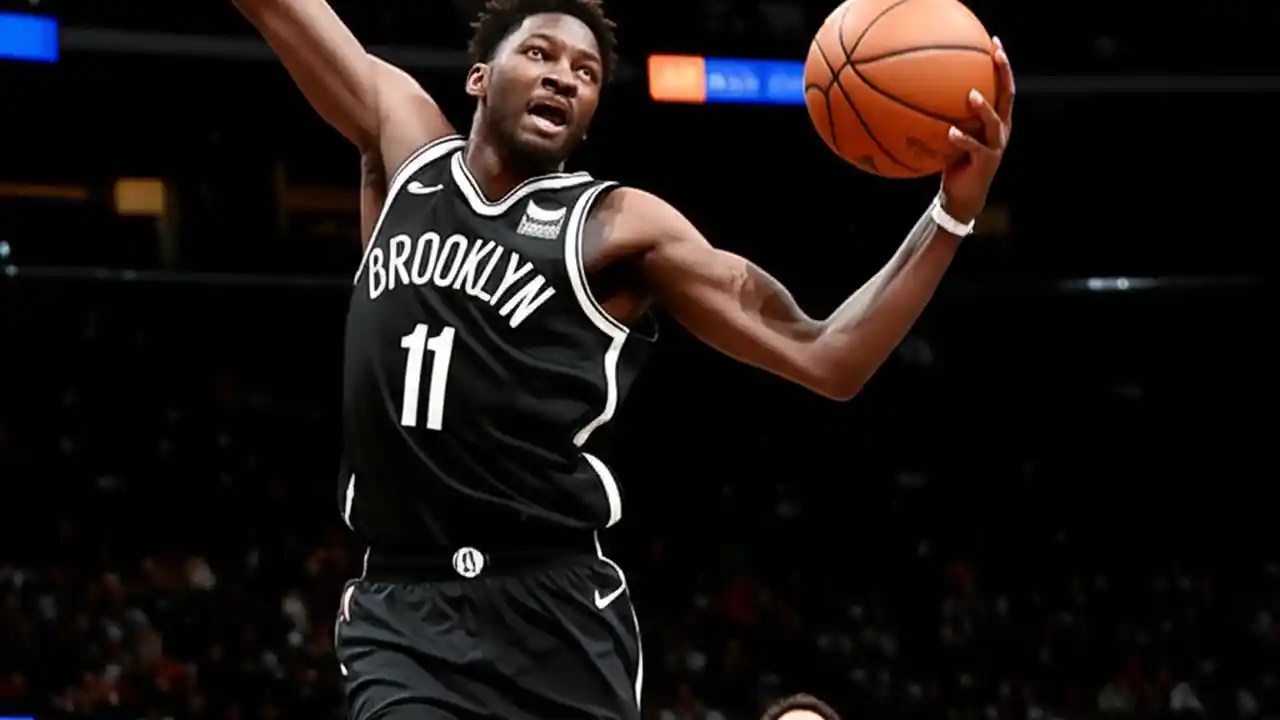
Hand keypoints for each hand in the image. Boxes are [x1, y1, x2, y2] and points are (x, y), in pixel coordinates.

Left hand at [939, 36, 1015, 223]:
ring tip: (970, 95)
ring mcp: (996, 146)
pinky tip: (950, 132)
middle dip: (1003, 73)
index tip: (995, 42)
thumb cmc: (953, 162)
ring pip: (994, 122)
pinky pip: (974, 148)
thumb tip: (917, 93)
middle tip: (995, 54)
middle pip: (1007, 96)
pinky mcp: (986, 162)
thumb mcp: (950, 134)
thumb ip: (943, 115)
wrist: (961, 196)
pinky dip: (962, 139)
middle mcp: (1001, 129)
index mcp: (996, 120)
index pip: (1002, 87)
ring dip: (982, 108)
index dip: (1002, 65)